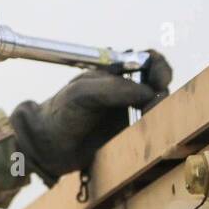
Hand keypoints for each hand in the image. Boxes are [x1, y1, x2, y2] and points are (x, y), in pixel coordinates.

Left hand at [10, 50, 171, 183]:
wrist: (47, 148)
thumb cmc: (60, 113)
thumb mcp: (82, 93)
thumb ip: (114, 88)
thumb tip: (148, 92)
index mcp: (114, 73)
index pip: (147, 60)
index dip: (159, 67)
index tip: (158, 81)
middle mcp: (125, 91)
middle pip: (159, 83)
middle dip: (162, 91)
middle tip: (153, 104)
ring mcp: (129, 113)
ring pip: (159, 107)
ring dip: (159, 111)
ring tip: (144, 119)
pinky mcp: (130, 136)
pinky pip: (152, 130)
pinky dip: (154, 129)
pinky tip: (142, 134)